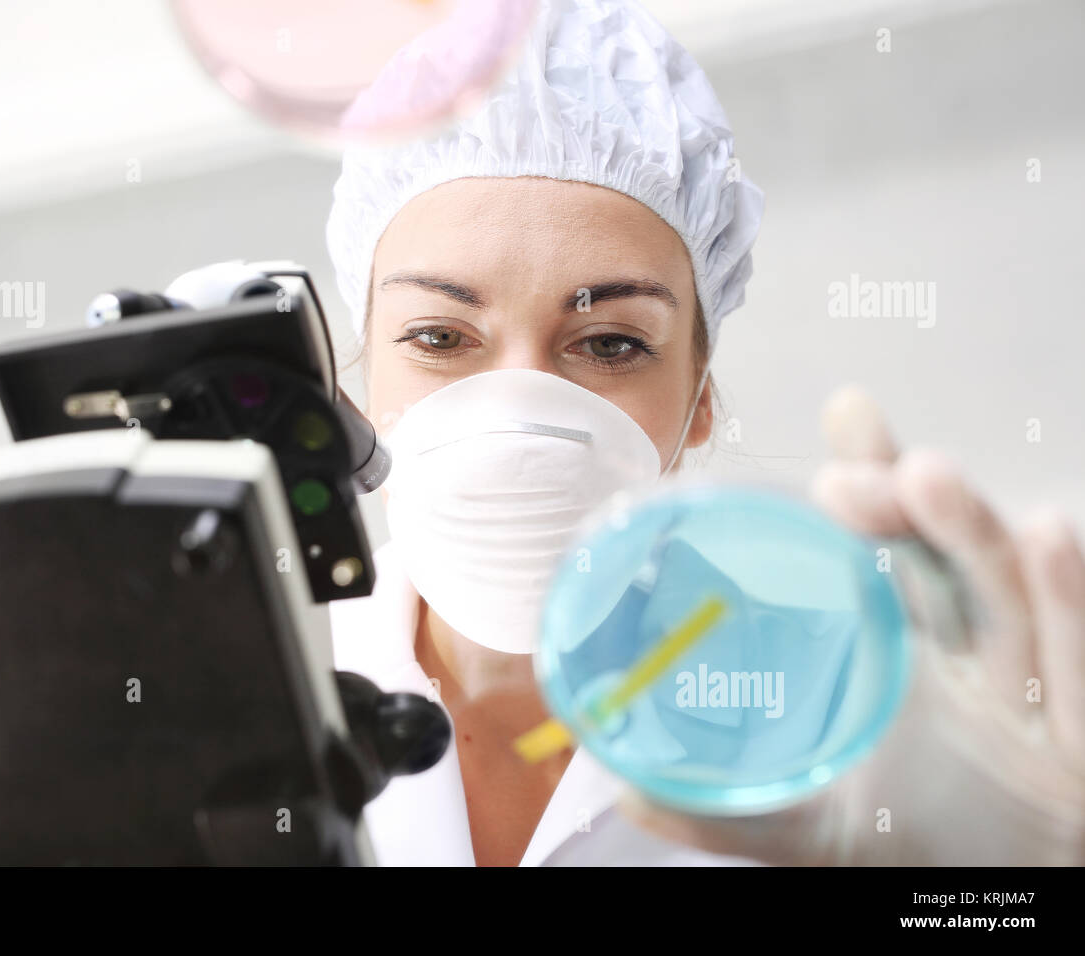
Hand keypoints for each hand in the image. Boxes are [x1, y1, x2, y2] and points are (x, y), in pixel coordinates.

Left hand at [617, 385, 1084, 863]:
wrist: (1012, 892)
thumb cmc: (916, 837)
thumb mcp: (812, 822)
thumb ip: (728, 807)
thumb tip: (629, 790)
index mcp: (903, 646)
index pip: (889, 546)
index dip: (872, 476)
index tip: (850, 411)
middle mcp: (967, 646)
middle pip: (943, 551)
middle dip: (903, 500)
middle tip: (849, 476)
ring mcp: (1026, 679)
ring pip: (1001, 590)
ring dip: (967, 529)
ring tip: (924, 479)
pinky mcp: (1078, 727)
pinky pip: (1076, 658)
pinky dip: (1066, 597)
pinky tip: (1048, 534)